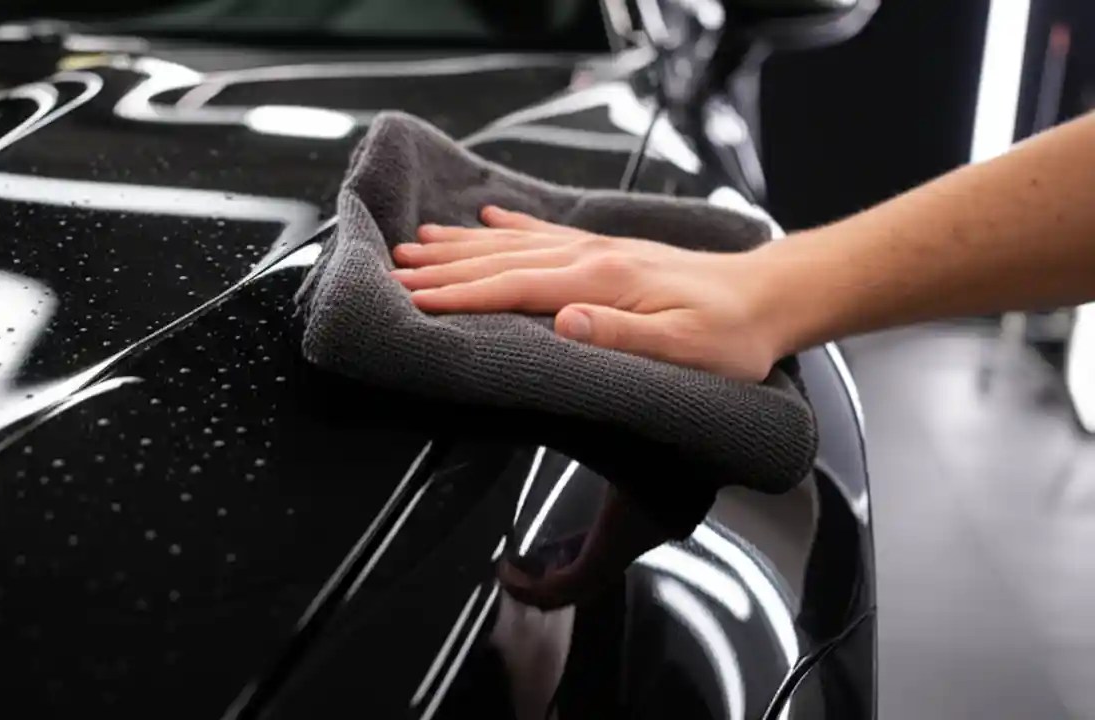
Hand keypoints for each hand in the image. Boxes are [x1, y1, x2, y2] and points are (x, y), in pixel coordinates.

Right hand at [390, 205, 782, 381]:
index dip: (458, 295)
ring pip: (513, 244)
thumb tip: (563, 323)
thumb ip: (622, 335)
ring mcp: (596, 250)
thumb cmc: (731, 335)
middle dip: (442, 267)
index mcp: (601, 282)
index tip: (414, 298)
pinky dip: (508, 227)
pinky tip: (486, 220)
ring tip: (418, 242)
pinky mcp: (606, 252)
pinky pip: (544, 234)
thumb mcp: (685, 349)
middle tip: (394, 271)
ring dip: (462, 245)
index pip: (512, 287)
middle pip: (500, 260)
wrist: (768, 297)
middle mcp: (591, 258)